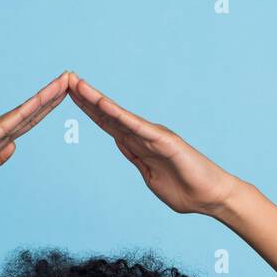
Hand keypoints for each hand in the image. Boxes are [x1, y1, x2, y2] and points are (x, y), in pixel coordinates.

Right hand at [0, 71, 71, 220]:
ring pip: (20, 114)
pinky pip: (4, 127)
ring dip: (42, 98)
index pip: (26, 123)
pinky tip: (38, 104)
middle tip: (71, 77)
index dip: (46, 109)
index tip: (65, 96)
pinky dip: (22, 114)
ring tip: (63, 82)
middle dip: (50, 96)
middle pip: (27, 113)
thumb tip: (12, 146)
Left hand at [67, 74, 243, 216]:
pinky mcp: (164, 141)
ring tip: (77, 84)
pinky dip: (118, 115)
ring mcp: (153, 135)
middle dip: (86, 98)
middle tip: (66, 79)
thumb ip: (136, 159)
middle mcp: (144, 135)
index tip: (69, 97)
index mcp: (139, 145)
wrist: (210, 198)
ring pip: (118, 115)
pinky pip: (136, 126)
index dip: (89, 111)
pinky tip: (102, 104)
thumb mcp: (149, 177)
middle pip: (108, 115)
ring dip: (97, 100)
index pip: (108, 125)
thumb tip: (121, 144)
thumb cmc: (185, 190)